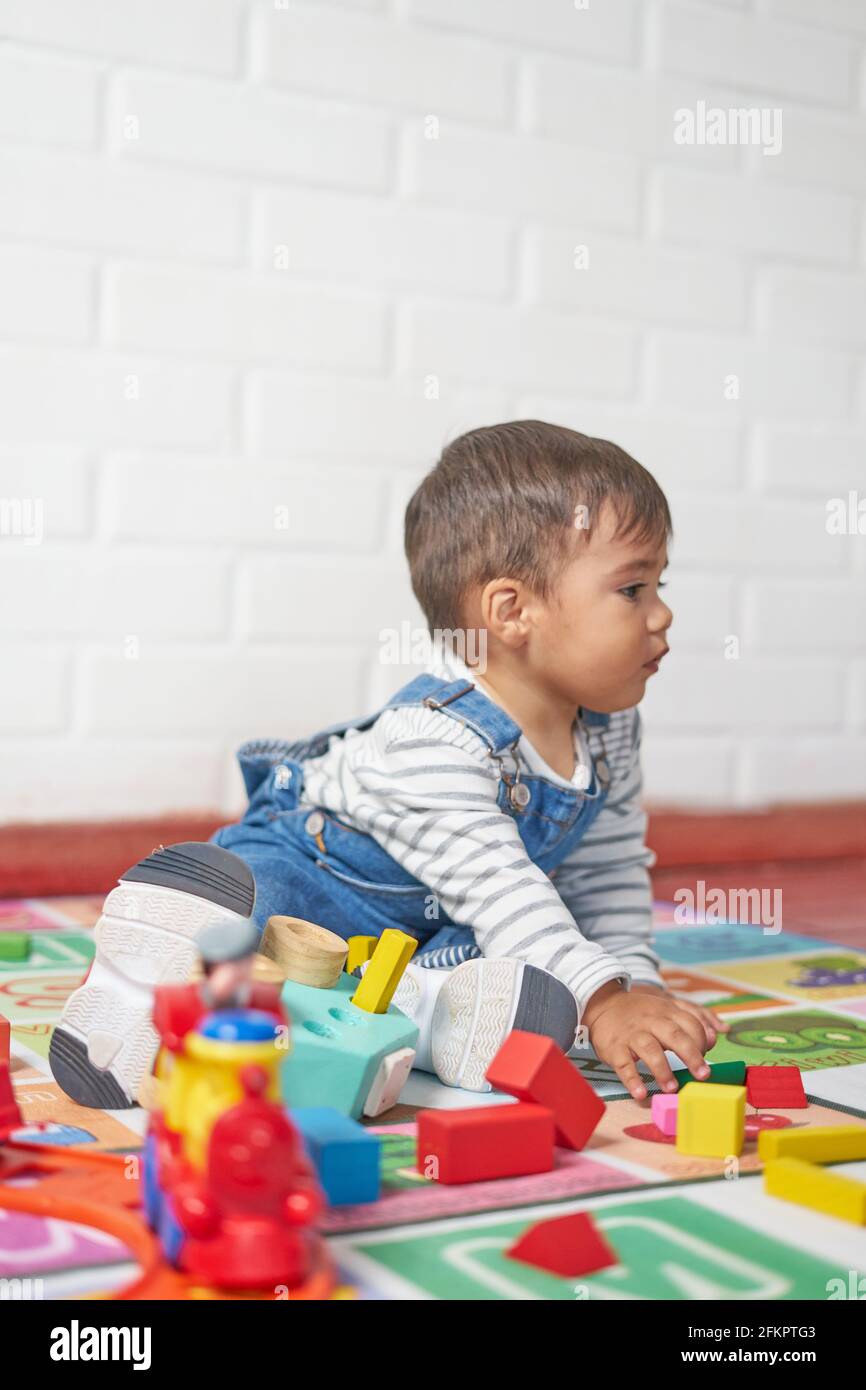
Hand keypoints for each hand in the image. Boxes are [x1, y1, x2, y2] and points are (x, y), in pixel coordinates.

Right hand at [583, 982, 724, 1101]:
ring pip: (649, 1049)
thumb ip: (695, 1016)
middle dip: (690, 1055)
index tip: (706, 1057)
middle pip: (674, 1035)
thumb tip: (720, 1032)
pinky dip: (632, 1079)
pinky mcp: (614, 1048)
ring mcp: (631, 1035)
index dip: (702, 1040)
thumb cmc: (642, 1011)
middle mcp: (651, 1021)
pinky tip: (641, 1093)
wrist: (602, 1004)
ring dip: (662, 1069)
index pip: (690, 1024)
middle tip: (703, 1075)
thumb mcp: (667, 1006)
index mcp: (666, 1011)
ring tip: (672, 1088)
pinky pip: (623, 1064)